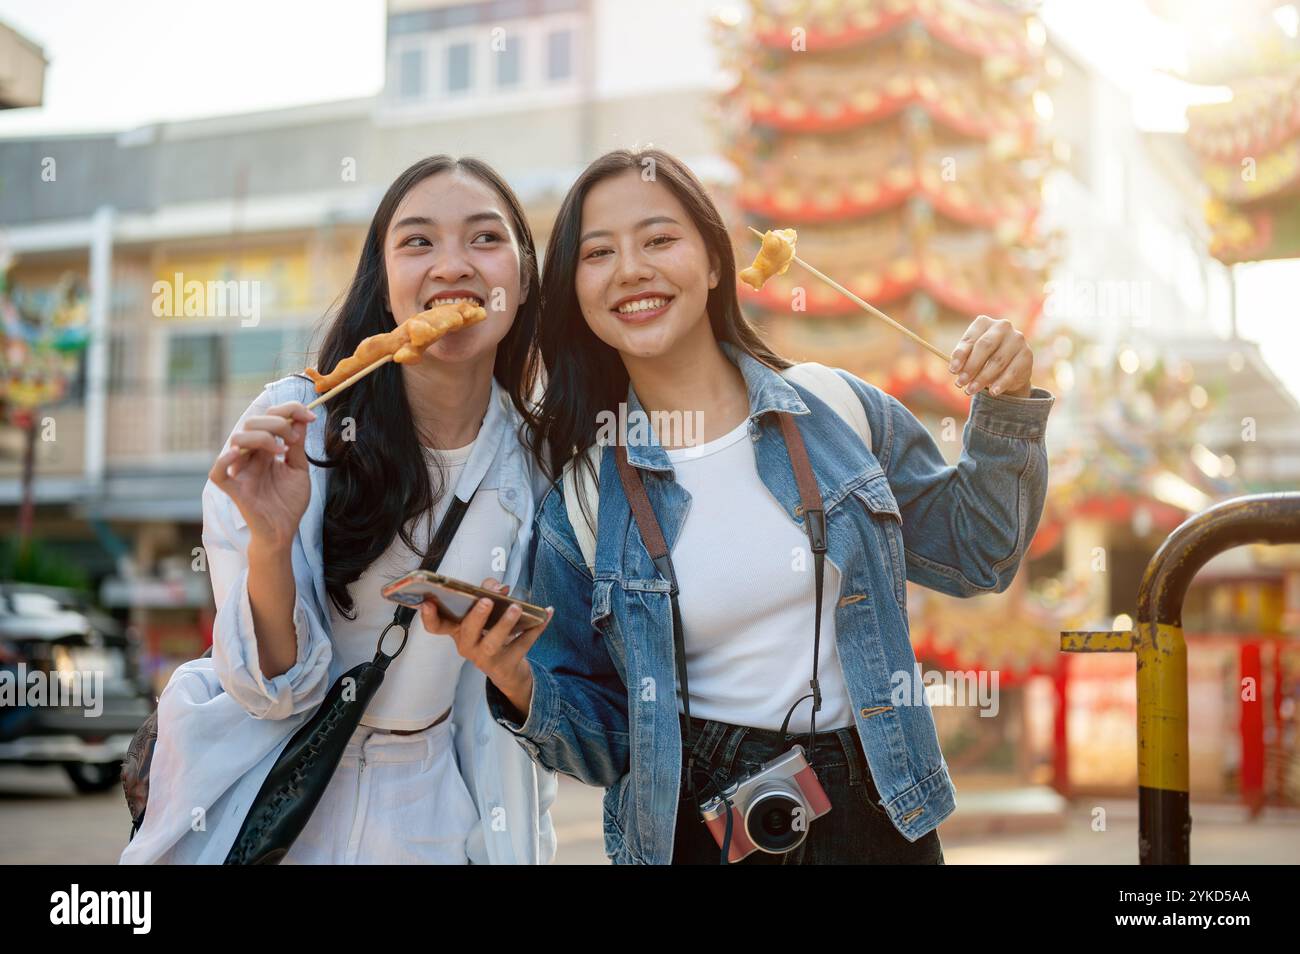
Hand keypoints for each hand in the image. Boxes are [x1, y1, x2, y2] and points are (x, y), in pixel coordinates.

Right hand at [208, 401, 315, 549]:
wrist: (284, 532)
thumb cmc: (289, 503)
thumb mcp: (299, 469)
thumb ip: (297, 446)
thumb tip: (301, 419)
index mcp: (266, 450)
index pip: (269, 418)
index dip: (288, 411)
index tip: (310, 416)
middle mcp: (251, 457)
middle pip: (252, 423)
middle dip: (277, 422)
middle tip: (294, 438)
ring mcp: (241, 472)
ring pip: (237, 440)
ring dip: (261, 436)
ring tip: (281, 449)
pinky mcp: (235, 490)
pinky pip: (218, 473)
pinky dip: (224, 460)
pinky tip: (241, 454)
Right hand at [420, 577, 552, 716]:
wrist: (507, 669)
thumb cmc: (490, 632)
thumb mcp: (485, 613)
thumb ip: (488, 593)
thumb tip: (500, 588)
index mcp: (458, 631)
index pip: (437, 626)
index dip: (429, 616)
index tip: (427, 602)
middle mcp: (467, 646)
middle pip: (468, 632)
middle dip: (476, 616)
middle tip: (486, 601)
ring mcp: (486, 658)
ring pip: (494, 642)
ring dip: (505, 623)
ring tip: (517, 608)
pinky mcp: (507, 665)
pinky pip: (523, 645)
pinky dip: (537, 628)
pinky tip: (547, 612)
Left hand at [948, 315, 1032, 397]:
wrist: (1009, 366)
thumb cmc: (984, 358)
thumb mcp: (971, 356)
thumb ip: (963, 359)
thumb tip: (955, 369)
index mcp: (984, 323)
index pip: (971, 338)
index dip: (960, 355)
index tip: (953, 371)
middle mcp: (1002, 327)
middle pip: (985, 346)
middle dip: (971, 367)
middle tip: (960, 383)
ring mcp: (1017, 340)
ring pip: (997, 361)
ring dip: (982, 378)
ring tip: (971, 390)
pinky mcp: (1027, 355)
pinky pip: (1012, 371)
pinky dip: (1001, 383)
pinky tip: (992, 392)